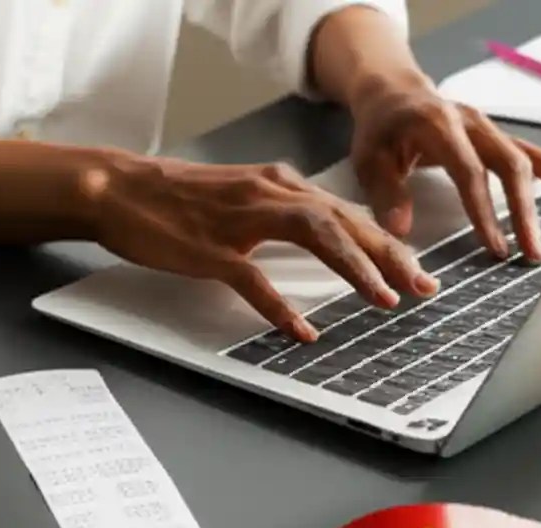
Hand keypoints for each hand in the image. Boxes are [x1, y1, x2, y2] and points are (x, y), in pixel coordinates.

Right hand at [85, 155, 439, 341]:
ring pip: (314, 235)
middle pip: (345, 221)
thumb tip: (329, 239)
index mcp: (279, 184)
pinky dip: (281, 306)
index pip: (348, 213)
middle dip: (390, 255)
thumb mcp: (243, 198)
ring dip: (353, 268)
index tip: (419, 270)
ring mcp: (240, 219)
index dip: (389, 243)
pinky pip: (254, 278)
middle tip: (422, 287)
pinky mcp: (210, 248)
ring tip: (382, 300)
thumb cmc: (177, 201)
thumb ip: (285, 214)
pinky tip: (302, 330)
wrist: (118, 189)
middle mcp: (269, 193)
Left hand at [349, 74, 540, 262]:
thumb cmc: (380, 129)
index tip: (493, 247)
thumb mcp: (368, 159)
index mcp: (439, 125)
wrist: (394, 92)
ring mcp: (491, 128)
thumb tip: (401, 231)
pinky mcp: (501, 137)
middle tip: (532, 253)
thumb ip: (385, 192)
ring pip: (532, 156)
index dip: (483, 209)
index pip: (468, 170)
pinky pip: (536, 155)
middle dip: (524, 211)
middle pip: (510, 164)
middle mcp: (473, 123)